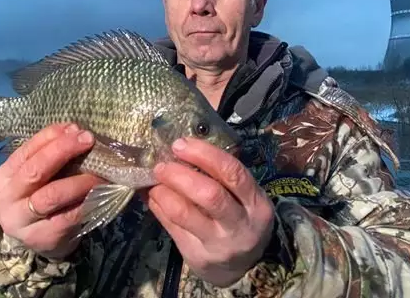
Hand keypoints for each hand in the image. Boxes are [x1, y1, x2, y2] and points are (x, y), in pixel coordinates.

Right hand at [0, 123, 104, 258]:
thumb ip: (47, 156)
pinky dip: (86, 201)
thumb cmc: (35, 199)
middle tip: (88, 140)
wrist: (33, 243)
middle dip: (63, 151)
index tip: (75, 128)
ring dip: (79, 180)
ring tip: (99, 171)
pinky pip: (68, 216)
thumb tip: (74, 130)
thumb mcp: (34, 178)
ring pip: (51, 195)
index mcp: (1, 178)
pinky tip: (99, 191)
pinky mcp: (42, 238)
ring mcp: (21, 222)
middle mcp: (5, 200)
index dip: (50, 137)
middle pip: (35, 171)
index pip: (25, 152)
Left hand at [147, 137, 274, 286]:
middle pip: (210, 195)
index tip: (181, 144)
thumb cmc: (240, 219)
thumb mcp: (244, 199)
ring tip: (154, 181)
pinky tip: (154, 195)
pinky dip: (158, 206)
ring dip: (163, 191)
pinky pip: (171, 227)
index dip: (204, 155)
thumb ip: (221, 177)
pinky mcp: (196, 256)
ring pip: (184, 213)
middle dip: (180, 175)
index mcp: (255, 204)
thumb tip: (181, 149)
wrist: (243, 266)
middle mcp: (239, 225)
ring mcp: (217, 244)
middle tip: (162, 164)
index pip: (232, 173)